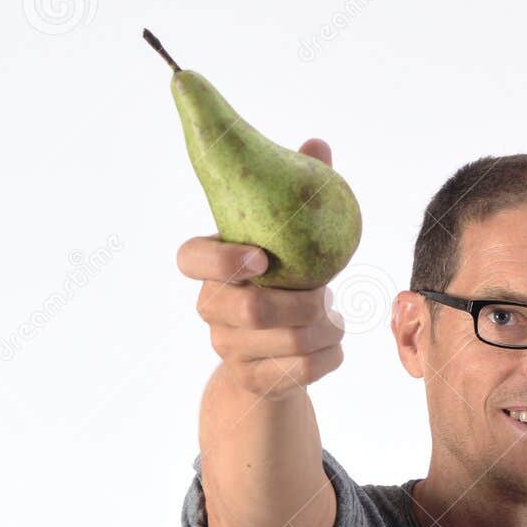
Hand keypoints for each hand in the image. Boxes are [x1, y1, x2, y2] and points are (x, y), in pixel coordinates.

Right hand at [176, 138, 344, 400]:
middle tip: (326, 296)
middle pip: (252, 311)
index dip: (221, 259)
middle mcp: (211, 309)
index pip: (190, 258)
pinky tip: (333, 345)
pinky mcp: (255, 381)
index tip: (260, 259)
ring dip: (328, 329)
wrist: (273, 359)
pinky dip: (330, 356)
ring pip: (290, 342)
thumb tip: (318, 145)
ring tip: (336, 319)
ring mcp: (229, 348)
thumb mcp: (290, 242)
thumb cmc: (284, 285)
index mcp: (211, 268)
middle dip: (302, 304)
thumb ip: (297, 195)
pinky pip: (304, 371)